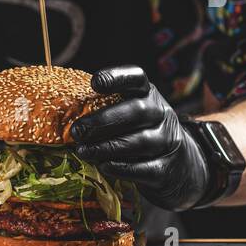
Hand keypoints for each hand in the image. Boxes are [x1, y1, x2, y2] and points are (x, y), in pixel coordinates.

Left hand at [70, 65, 215, 210]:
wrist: (181, 167)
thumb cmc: (142, 134)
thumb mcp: (132, 114)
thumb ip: (108, 109)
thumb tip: (64, 111)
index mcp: (149, 94)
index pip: (137, 78)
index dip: (117, 77)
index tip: (94, 83)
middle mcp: (162, 114)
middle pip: (137, 111)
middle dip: (104, 120)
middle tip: (77, 130)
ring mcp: (168, 141)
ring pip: (140, 141)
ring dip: (107, 146)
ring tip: (83, 152)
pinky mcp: (167, 168)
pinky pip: (144, 168)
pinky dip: (122, 167)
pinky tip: (104, 166)